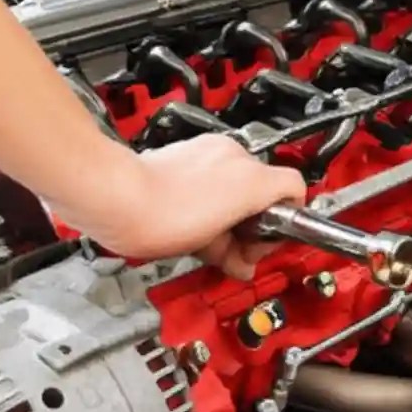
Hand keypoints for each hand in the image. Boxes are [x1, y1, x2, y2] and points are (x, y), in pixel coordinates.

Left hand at [51, 134, 307, 278]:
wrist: (116, 197)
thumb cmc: (157, 219)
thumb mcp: (207, 247)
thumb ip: (233, 253)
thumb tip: (241, 263)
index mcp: (251, 180)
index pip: (295, 189)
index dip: (286, 220)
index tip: (263, 243)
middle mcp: (236, 157)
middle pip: (265, 187)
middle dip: (253, 220)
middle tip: (235, 250)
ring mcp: (211, 149)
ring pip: (239, 179)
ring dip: (232, 207)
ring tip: (210, 235)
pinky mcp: (188, 148)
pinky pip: (215, 170)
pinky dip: (212, 192)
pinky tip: (194, 216)